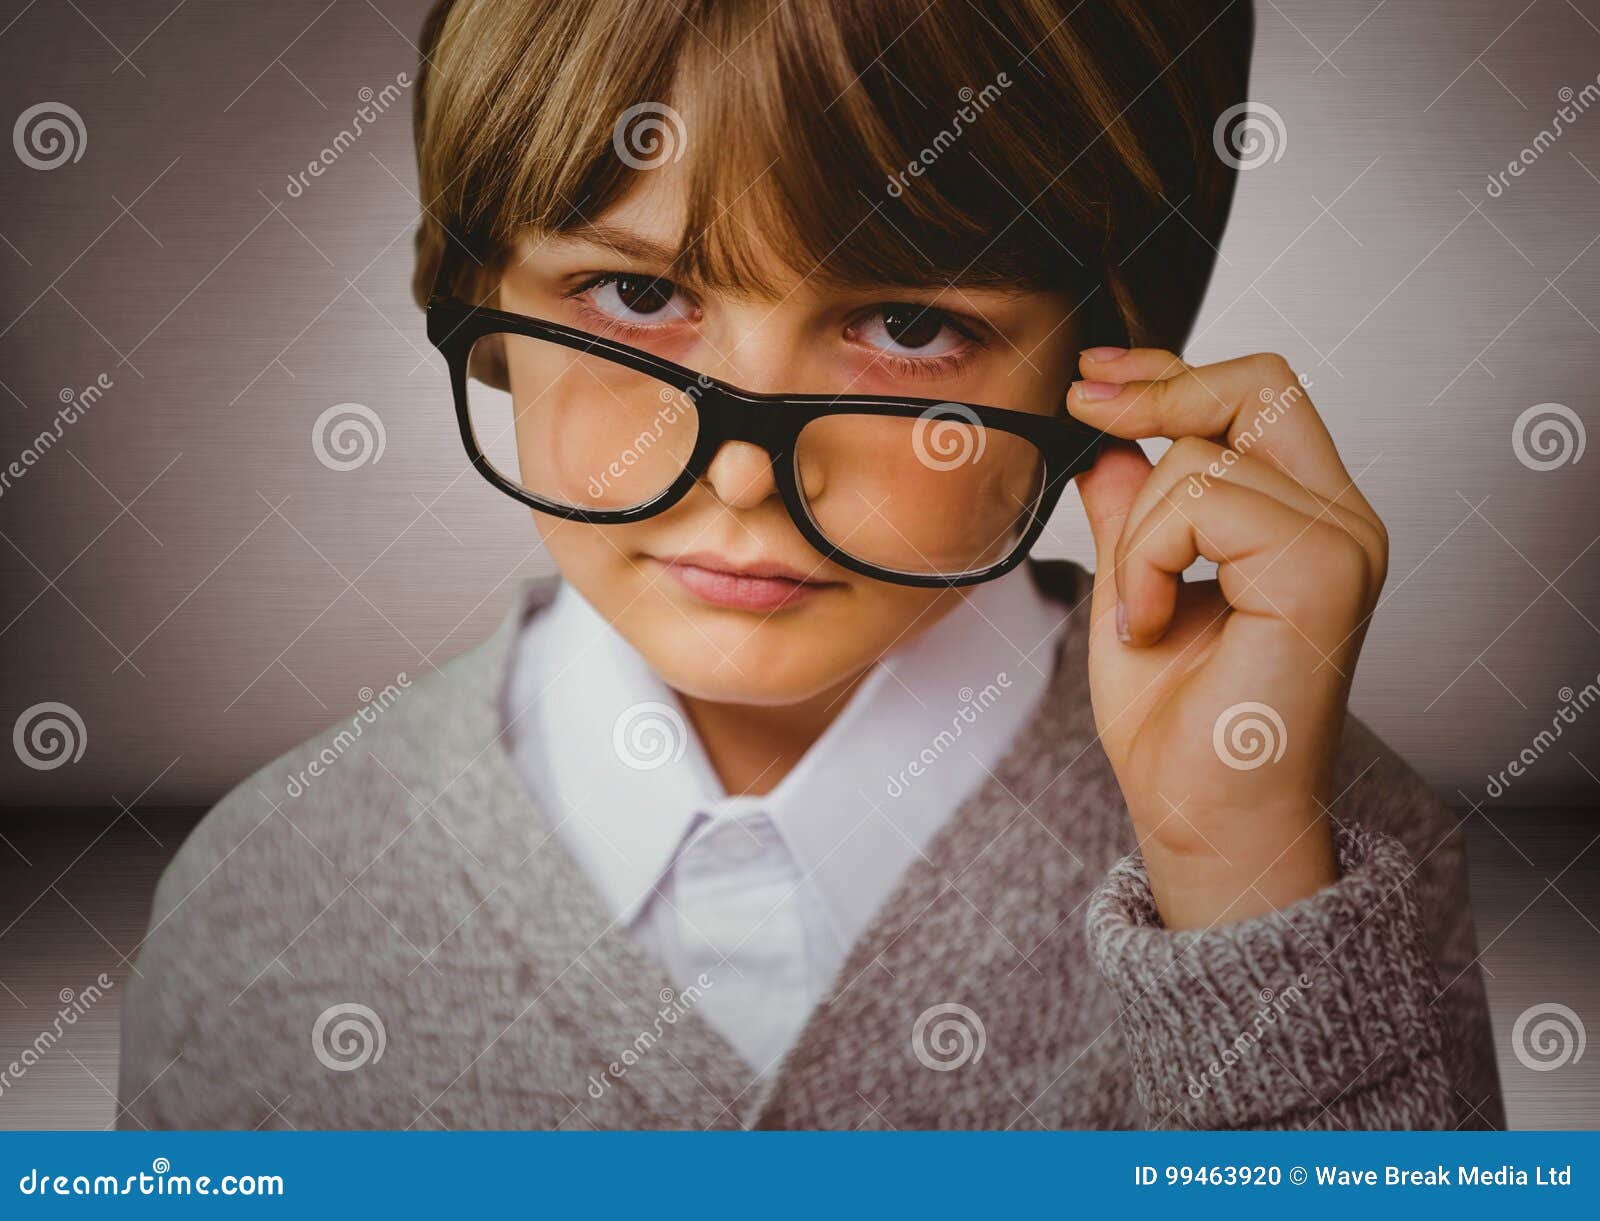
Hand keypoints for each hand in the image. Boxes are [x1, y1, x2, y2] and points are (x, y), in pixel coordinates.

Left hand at [1068, 347, 1387, 929]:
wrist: (1201, 815)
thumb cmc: (1178, 724)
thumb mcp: (1134, 583)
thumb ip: (1131, 508)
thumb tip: (1105, 442)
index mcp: (1307, 519)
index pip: (1254, 395)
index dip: (1170, 370)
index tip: (1093, 379)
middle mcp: (1340, 522)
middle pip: (1258, 383)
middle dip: (1158, 389)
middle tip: (1085, 411)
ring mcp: (1341, 544)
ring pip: (1200, 455)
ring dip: (1135, 535)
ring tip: (1138, 610)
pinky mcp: (1323, 571)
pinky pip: (1199, 502)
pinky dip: (1147, 560)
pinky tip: (1149, 621)